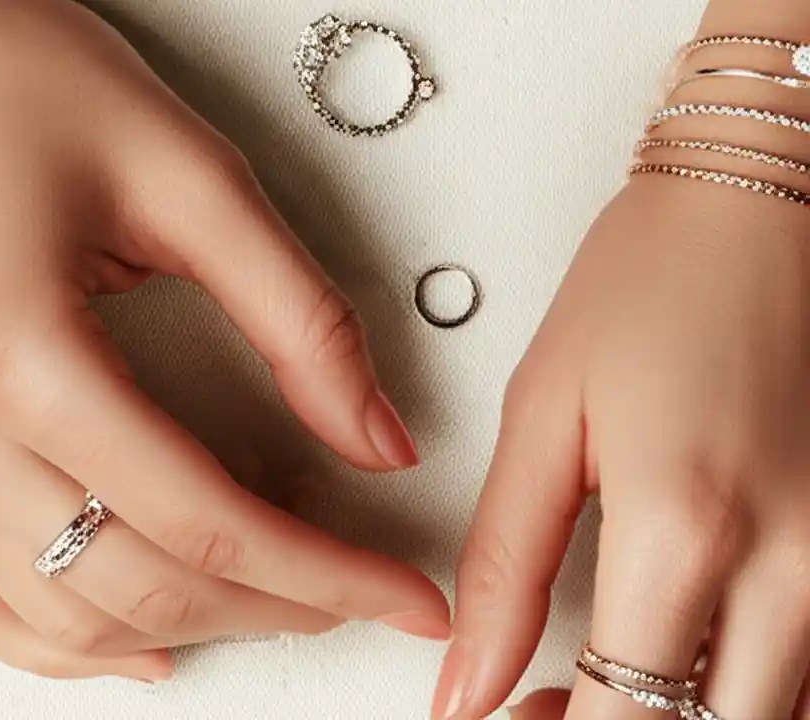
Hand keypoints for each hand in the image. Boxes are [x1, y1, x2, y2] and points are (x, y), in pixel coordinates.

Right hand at [0, 0, 447, 678]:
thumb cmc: (24, 90)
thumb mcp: (192, 180)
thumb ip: (300, 321)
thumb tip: (380, 443)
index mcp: (18, 356)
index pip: (206, 520)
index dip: (327, 573)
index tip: (407, 593)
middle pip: (142, 586)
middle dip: (276, 609)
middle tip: (362, 591)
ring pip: (66, 617)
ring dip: (187, 629)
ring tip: (277, 601)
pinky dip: (68, 645)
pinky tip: (138, 643)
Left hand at [433, 176, 809, 717]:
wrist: (763, 202)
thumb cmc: (657, 281)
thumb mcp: (543, 415)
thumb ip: (501, 566)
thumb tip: (464, 681)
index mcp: (688, 526)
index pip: (624, 714)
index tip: (505, 718)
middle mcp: (797, 561)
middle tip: (550, 699)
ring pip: (778, 717)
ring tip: (611, 679)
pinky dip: (753, 689)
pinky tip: (696, 653)